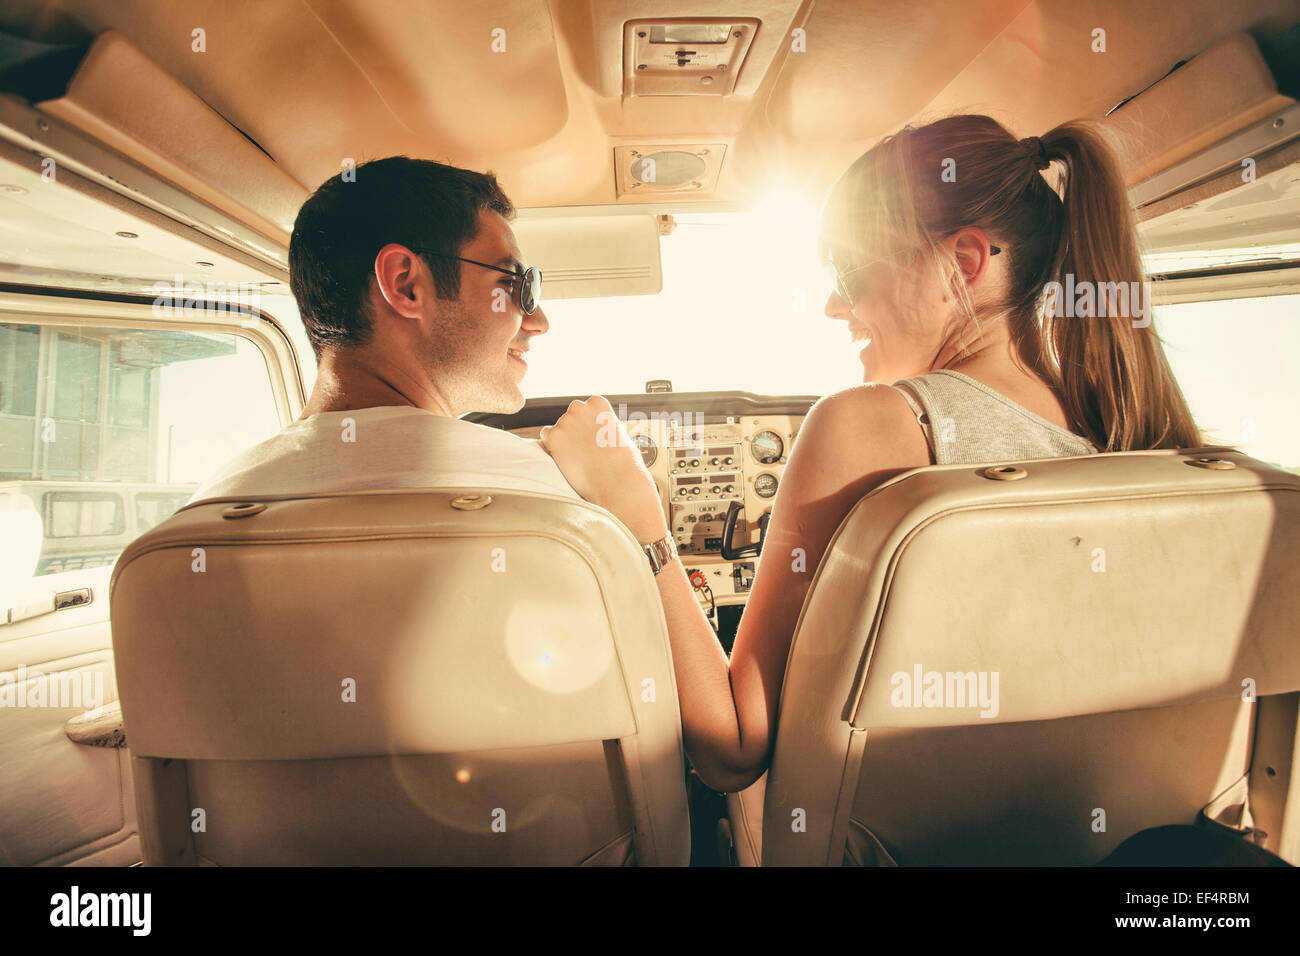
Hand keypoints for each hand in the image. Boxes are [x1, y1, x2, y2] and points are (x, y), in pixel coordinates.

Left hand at [538, 396, 667, 543]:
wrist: (617, 482)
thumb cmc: (623, 462)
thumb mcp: (619, 433)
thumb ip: (603, 425)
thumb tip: (596, 430)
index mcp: (598, 403)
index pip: (585, 408)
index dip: (588, 425)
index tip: (593, 438)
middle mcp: (580, 407)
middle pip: (570, 417)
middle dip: (574, 431)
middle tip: (584, 450)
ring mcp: (565, 421)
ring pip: (558, 429)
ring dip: (564, 441)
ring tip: (578, 458)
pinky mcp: (554, 437)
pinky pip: (545, 437)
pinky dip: (551, 447)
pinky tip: (565, 459)